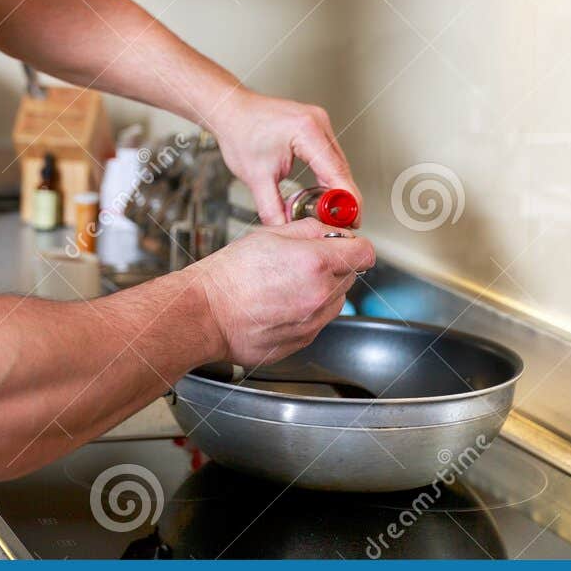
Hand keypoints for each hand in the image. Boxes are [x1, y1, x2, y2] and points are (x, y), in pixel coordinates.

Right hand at [193, 220, 375, 366]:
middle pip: (351, 275)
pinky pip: (318, 321)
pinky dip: (307, 311)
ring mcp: (313, 321)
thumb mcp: (267, 235)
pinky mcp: (303, 340)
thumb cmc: (228, 276)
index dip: (355, 244)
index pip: (365, 252)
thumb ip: (307, 229)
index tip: (345, 244)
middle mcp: (320, 295)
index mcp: (315, 263)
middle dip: (334, 265)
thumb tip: (329, 230)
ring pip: (336, 300)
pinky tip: (280, 303)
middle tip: (304, 261)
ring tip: (287, 284)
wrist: (206, 313)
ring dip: (323, 290)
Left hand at [214, 90, 359, 224]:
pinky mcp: (314, 125)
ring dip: (336, 186)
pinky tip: (323, 192)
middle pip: (341, 168)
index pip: (336, 172)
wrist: (229, 110)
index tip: (352, 220)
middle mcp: (317, 122)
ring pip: (337, 162)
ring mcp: (318, 121)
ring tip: (330, 211)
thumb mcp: (255, 177)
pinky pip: (329, 155)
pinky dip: (327, 174)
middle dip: (343, 198)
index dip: (347, 200)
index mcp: (306, 131)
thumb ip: (272, 207)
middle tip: (343, 223)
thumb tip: (285, 227)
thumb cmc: (239, 131)